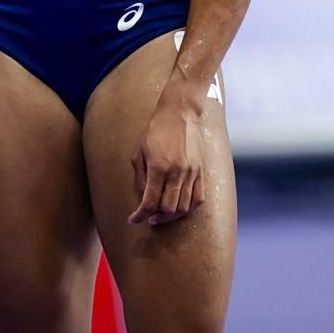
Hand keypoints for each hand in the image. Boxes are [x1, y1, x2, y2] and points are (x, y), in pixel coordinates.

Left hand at [128, 81, 208, 225]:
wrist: (180, 112)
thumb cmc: (156, 130)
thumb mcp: (139, 151)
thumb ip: (140, 176)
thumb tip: (143, 196)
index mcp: (158, 167)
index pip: (149, 203)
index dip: (139, 216)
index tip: (133, 220)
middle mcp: (176, 173)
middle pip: (168, 209)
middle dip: (155, 217)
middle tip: (148, 216)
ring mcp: (191, 173)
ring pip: (184, 208)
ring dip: (171, 216)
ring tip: (162, 214)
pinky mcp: (200, 171)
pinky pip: (198, 199)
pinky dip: (188, 209)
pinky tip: (179, 209)